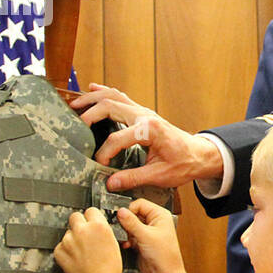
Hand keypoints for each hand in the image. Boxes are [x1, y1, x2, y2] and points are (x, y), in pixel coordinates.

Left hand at [54, 208, 122, 272]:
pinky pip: (61, 245)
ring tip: (83, 251)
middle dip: (79, 223)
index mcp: (98, 226)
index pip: (91, 210)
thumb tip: (95, 224)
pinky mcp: (59, 250)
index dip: (92, 217)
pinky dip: (67, 250)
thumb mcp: (113, 242)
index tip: (92, 221)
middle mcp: (82, 230)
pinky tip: (76, 257)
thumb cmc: (109, 268)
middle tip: (85, 233)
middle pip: (75, 216)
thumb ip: (102, 229)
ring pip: (68, 232)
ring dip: (73, 238)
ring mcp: (68, 240)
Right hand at [70, 83, 219, 191]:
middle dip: (90, 114)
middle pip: (110, 107)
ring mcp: (144, 111)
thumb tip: (109, 183)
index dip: (104, 153)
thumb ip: (133, 178)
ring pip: (114, 96)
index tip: (99, 165)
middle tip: (74, 123)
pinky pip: (121, 97)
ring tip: (75, 104)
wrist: (199, 154)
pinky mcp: (143, 113)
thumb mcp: (160, 176)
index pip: (117, 140)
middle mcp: (145, 116)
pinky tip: (92, 89)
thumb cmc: (184, 163)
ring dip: (94, 98)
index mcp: (150, 130)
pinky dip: (105, 93)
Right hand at [115, 198, 184, 272]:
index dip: (129, 210)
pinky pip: (130, 235)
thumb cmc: (164, 255)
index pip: (139, 204)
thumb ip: (131, 222)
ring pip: (130, 225)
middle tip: (123, 229)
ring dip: (126, 232)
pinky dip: (127, 239)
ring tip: (128, 239)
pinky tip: (129, 245)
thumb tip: (120, 211)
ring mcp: (148, 231)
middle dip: (127, 223)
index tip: (122, 218)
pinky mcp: (142, 240)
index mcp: (160, 215)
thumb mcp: (145, 235)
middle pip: (134, 214)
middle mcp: (155, 221)